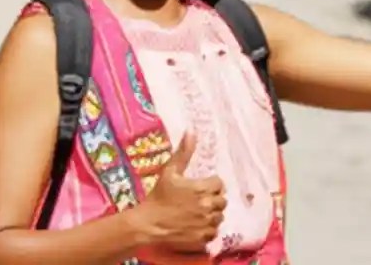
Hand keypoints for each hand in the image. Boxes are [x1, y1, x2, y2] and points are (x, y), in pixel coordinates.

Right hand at [132, 131, 225, 253]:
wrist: (148, 225)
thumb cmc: (158, 197)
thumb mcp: (169, 172)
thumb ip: (183, 152)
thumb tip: (191, 132)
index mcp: (203, 188)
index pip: (219, 183)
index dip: (211, 185)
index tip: (201, 189)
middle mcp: (208, 205)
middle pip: (222, 200)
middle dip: (213, 200)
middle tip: (198, 202)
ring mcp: (206, 223)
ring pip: (219, 217)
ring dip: (211, 215)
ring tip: (197, 214)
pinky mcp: (203, 238)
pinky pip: (213, 232)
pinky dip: (207, 230)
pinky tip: (196, 226)